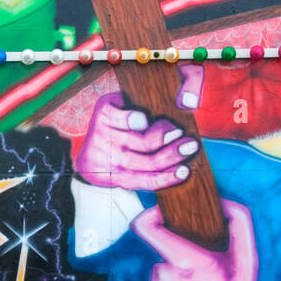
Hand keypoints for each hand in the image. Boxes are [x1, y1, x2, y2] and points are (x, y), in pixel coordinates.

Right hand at [74, 65, 203, 190]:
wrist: (92, 155)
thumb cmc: (117, 122)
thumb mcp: (119, 102)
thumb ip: (138, 99)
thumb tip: (180, 100)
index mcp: (105, 112)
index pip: (125, 118)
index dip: (138, 120)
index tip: (152, 119)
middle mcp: (104, 138)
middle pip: (142, 142)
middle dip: (166, 138)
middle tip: (184, 133)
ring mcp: (112, 161)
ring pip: (148, 163)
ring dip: (173, 156)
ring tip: (189, 148)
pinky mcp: (118, 179)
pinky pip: (146, 181)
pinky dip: (167, 178)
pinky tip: (182, 172)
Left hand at [133, 200, 260, 280]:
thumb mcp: (249, 262)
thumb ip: (239, 223)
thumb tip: (223, 201)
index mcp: (187, 261)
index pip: (145, 227)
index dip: (151, 214)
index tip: (166, 213)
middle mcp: (166, 275)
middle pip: (162, 244)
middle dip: (179, 243)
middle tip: (199, 255)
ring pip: (165, 264)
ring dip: (180, 269)